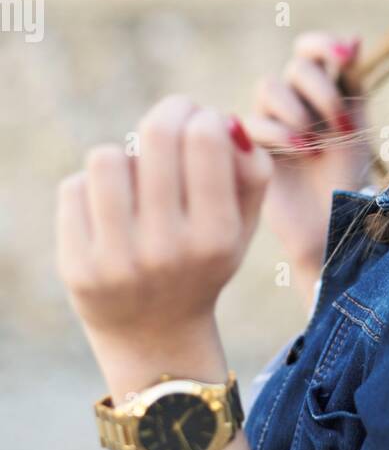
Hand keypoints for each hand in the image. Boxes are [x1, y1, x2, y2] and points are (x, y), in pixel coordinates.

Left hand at [55, 95, 273, 357]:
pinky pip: (75, 187)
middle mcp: (167, 250)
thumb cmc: (204, 261)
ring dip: (125, 157)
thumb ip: (252, 171)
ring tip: (137, 179)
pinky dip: (94, 189)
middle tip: (171, 123)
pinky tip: (110, 212)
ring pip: (107, 156)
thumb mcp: (243, 226)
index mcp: (215, 238)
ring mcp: (117, 260)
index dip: (201, 116)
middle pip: (156, 136)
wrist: (154, 335)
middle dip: (167, 114)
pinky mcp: (76, 265)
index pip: (204, 139)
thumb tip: (226, 121)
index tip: (202, 124)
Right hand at [241, 33, 373, 275]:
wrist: (331, 223)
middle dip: (321, 91)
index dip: (323, 44)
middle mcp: (295, 101)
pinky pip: (254, 122)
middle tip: (340, 126)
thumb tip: (352, 37)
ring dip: (297, 111)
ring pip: (269, 87)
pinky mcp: (250, 146)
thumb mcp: (358, 124)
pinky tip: (303, 153)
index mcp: (324, 90)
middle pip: (297, 67)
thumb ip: (352, 83)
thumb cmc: (349, 177)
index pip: (312, 50)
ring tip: (315, 144)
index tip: (345, 55)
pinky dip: (281, 133)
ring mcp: (270, 122)